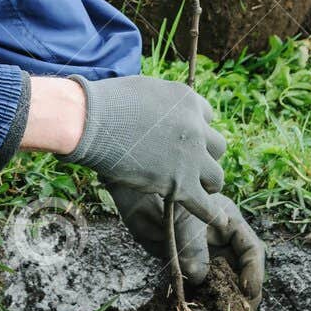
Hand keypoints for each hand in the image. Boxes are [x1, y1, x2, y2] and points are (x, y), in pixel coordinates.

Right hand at [61, 72, 226, 225]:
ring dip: (207, 182)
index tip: (184, 139)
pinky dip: (210, 213)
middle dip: (205, 155)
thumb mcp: (144, 90)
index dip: (196, 130)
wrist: (92, 122)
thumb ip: (161, 104)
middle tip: (190, 164)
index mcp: (188, 100)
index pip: (207, 117)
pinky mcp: (181, 183)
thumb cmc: (107, 104)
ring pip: (217, 176)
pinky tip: (215, 219)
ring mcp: (192, 156)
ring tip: (197, 190)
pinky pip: (205, 204)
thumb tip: (157, 114)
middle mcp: (196, 126)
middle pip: (218, 147)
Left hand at [107, 185, 264, 300]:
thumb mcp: (185, 221)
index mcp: (230, 225)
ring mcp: (207, 257)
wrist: (137, 202)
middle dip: (244, 295)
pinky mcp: (190, 270)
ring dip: (225, 303)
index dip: (254, 272)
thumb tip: (200, 277)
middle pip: (242, 273)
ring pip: (223, 285)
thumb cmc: (166, 202)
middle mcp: (222, 244)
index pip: (251, 251)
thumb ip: (195, 248)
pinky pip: (201, 290)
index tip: (248, 291)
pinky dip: (202, 303)